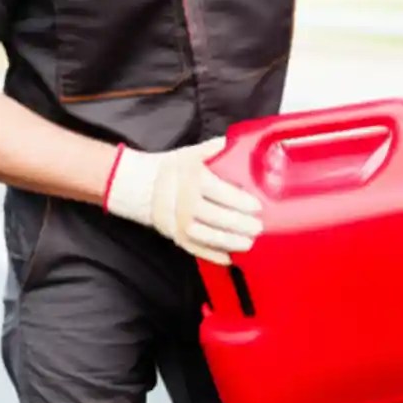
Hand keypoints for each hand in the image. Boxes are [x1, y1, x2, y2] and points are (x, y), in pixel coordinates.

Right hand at [103, 139, 262, 264]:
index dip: (241, 202)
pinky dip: (213, 256)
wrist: (143, 185)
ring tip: (249, 243)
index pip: (221, 192)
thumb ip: (214, 150)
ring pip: (208, 236)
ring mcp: (179, 222)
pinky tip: (229, 259)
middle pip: (217, 217)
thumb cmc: (174, 168)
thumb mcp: (192, 153)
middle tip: (259, 228)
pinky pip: (196, 249)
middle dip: (241, 225)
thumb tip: (236, 143)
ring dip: (230, 242)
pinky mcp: (177, 237)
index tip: (258, 207)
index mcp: (193, 178)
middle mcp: (186, 202)